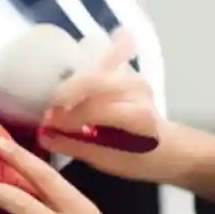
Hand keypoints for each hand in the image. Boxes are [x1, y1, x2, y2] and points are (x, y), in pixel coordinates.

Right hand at [41, 29, 214, 200]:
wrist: (170, 148)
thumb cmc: (139, 159)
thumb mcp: (108, 162)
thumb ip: (75, 146)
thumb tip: (44, 135)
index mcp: (137, 118)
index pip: (97, 110)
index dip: (70, 117)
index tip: (50, 125)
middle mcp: (137, 91)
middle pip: (96, 79)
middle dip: (67, 92)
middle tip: (50, 109)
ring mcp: (134, 76)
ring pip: (101, 61)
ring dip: (75, 76)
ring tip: (59, 95)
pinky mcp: (129, 69)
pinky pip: (108, 52)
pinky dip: (91, 52)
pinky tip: (78, 57)